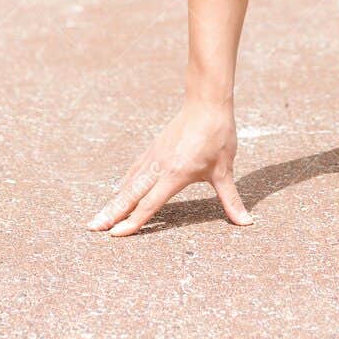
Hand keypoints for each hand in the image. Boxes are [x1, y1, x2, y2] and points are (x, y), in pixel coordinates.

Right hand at [86, 101, 252, 236]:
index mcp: (175, 174)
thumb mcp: (225, 170)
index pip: (150, 204)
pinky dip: (123, 184)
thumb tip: (246, 222)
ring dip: (113, 201)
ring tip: (98, 216)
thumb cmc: (217, 136)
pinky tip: (118, 191)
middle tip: (91, 228)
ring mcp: (154, 156)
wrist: (206, 103)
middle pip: (130, 195)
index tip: (115, 235)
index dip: (133, 222)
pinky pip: (134, 170)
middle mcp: (159, 166)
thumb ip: (231, 200)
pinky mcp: (154, 148)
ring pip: (128, 183)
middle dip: (111, 214)